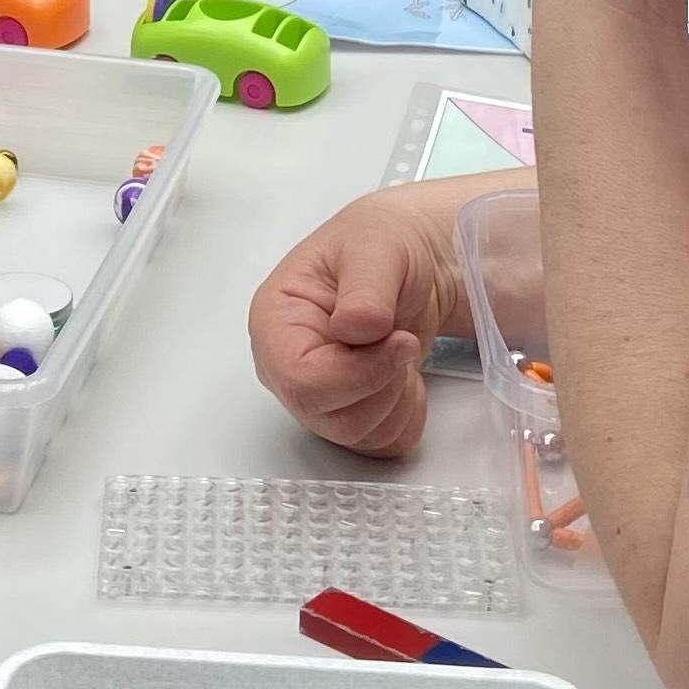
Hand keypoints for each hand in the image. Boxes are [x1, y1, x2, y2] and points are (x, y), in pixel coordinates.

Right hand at [247, 182, 475, 456]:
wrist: (413, 260)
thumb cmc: (383, 244)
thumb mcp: (376, 246)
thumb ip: (364, 288)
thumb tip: (352, 328)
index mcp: (275, 321)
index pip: (300, 380)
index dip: (357, 373)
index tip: (399, 340)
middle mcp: (287, 367)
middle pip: (331, 417)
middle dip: (382, 384)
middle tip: (402, 338)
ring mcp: (318, 396)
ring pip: (358, 435)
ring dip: (396, 398)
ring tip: (401, 348)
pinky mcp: (349, 413)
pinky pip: (382, 444)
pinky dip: (406, 414)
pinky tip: (404, 374)